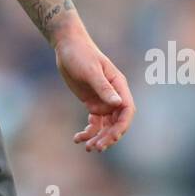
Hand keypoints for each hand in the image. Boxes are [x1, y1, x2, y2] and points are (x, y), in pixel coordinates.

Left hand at [54, 33, 135, 151]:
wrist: (67, 47)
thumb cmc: (81, 54)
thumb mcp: (91, 71)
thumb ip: (104, 88)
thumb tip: (118, 104)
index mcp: (119, 86)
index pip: (127, 110)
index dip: (122, 126)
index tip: (112, 137)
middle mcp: (114, 96)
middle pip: (117, 122)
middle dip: (109, 136)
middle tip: (96, 147)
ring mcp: (103, 101)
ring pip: (106, 126)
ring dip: (99, 137)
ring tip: (87, 147)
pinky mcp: (92, 103)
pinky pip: (94, 123)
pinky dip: (88, 132)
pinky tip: (78, 138)